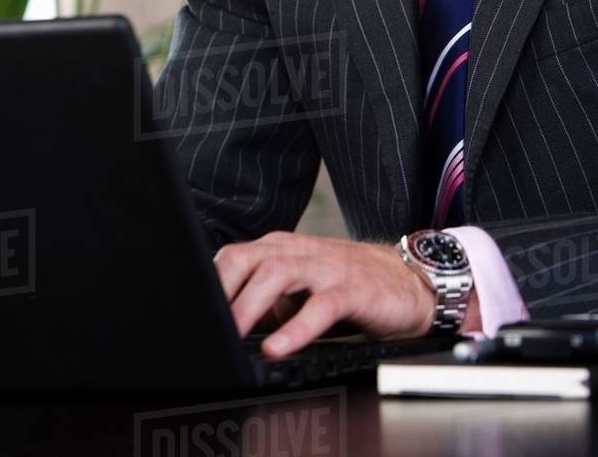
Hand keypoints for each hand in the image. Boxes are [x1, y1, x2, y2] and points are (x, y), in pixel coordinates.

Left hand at [214, 231, 462, 356]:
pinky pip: (321, 305)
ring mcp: (327, 267)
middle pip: (248, 258)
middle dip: (222, 289)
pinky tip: (278, 348)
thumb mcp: (297, 293)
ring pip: (279, 272)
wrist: (407, 282)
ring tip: (233, 335)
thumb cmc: (345, 287)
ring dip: (250, 305)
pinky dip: (296, 327)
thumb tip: (222, 329)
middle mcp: (300, 251)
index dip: (208, 284)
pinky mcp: (354, 288)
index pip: (233, 257)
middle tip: (205, 325)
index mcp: (280, 249)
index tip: (189, 314)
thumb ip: (264, 303)